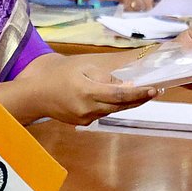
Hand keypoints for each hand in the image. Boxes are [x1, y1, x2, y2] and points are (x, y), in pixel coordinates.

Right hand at [32, 54, 157, 124]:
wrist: (37, 93)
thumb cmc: (60, 74)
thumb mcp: (84, 67)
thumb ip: (106, 77)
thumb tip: (127, 85)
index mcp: (87, 92)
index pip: (119, 96)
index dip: (139, 94)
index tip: (154, 89)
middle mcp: (88, 109)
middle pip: (120, 106)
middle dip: (139, 99)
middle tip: (155, 91)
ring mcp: (85, 118)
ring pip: (112, 111)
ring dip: (127, 103)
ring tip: (142, 93)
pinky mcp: (82, 123)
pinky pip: (102, 113)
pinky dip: (111, 106)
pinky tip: (114, 98)